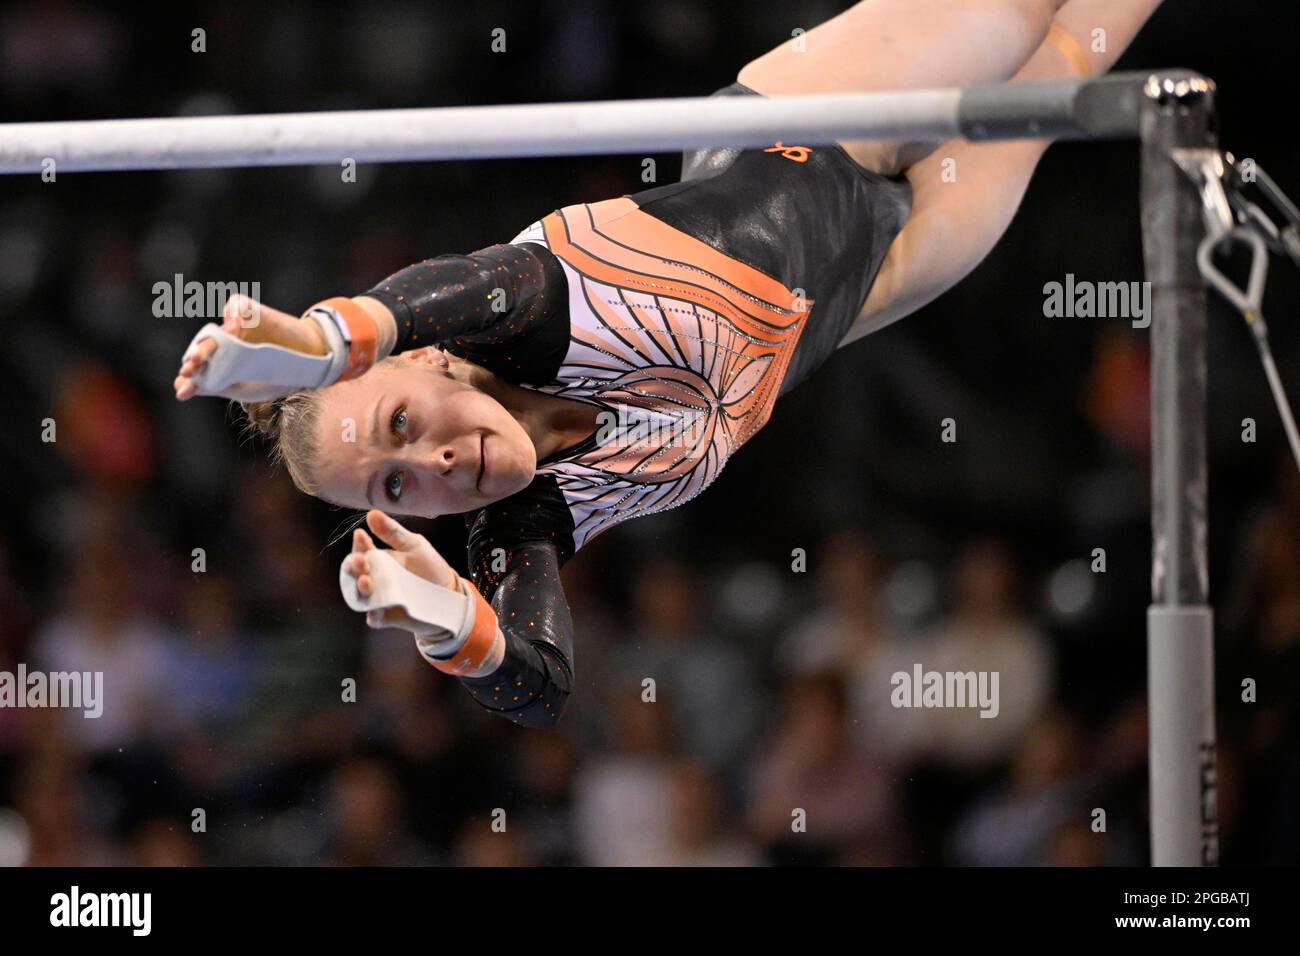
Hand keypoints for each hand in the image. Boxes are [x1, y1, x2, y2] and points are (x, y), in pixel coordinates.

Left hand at [173, 294, 328, 400]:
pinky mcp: (252, 312)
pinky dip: (233, 314)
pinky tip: (234, 328)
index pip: (201, 370)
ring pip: (216, 329)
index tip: (183, 392)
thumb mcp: (251, 389)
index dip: (190, 380)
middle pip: (205, 348)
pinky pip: (236, 305)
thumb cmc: (280, 376)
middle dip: (195, 360)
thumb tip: (196, 386)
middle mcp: (227, 344)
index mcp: (224, 364)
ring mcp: (238, 327)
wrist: (311, 357)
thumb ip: (223, 386)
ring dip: (207, 342)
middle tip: (190, 370)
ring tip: (200, 356)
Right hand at [342, 510, 457, 629]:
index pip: (362, 550)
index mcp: (379, 559)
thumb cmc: (429, 567)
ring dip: (360, 590)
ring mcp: (380, 598)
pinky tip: (375, 612)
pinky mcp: (388, 616)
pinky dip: (374, 617)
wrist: (449, 593)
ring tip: (366, 582)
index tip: (361, 535)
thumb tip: (371, 513)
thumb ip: (392, 532)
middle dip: (355, 567)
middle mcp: (375, 579)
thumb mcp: (413, 545)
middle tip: (361, 560)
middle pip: (356, 573)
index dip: (359, 544)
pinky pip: (377, 619)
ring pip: (362, 597)